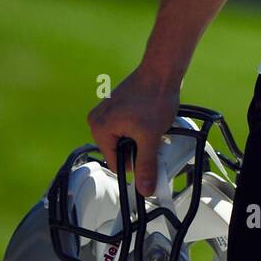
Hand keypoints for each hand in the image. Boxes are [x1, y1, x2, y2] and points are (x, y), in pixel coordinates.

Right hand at [87, 67, 180, 195]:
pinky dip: (140, 129)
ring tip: (153, 127)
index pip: (116, 163)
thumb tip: (145, 189)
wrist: (162, 70)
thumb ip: (147, 165)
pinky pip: (128, 127)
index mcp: (99, 128)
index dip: (135, 165)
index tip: (150, 160)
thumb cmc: (154, 98)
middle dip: (138, 149)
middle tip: (154, 138)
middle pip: (120, 151)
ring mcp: (108, 112)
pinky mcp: (119, 106)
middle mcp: (98, 120)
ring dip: (141, 139)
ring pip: (126, 139)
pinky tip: (152, 120)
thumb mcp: (151, 137)